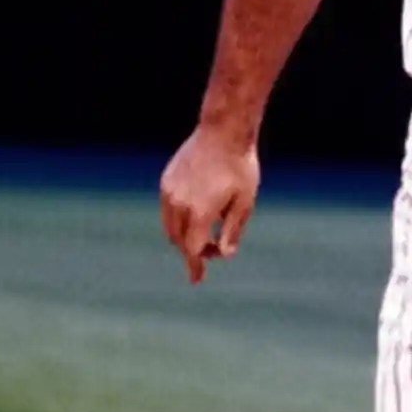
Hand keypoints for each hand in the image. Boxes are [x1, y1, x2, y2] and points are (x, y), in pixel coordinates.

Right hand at [159, 124, 259, 284]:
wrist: (223, 131)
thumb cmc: (240, 168)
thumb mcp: (245, 202)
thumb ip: (233, 230)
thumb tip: (225, 255)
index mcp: (200, 212)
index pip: (193, 249)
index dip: (196, 266)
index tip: (197, 280)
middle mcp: (179, 204)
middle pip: (181, 241)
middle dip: (195, 251)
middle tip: (216, 251)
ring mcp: (169, 191)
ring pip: (170, 227)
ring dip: (185, 237)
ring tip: (208, 234)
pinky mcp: (166, 181)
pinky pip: (168, 210)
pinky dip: (179, 220)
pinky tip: (197, 215)